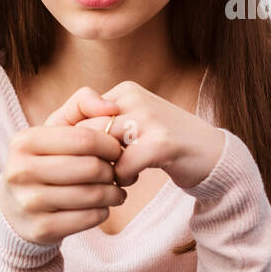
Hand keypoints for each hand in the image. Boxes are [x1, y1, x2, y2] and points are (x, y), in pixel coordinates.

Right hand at [0, 87, 127, 245]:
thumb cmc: (44, 162)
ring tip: (115, 189)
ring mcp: (29, 203)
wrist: (14, 210)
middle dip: (113, 170)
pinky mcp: (42, 229)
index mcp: (24, 142)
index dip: (110, 143)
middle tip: (118, 172)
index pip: (84, 138)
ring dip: (114, 192)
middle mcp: (21, 171)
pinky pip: (90, 218)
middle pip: (91, 167)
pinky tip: (101, 206)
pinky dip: (103, 211)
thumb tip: (111, 107)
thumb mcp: (54, 129)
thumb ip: (82, 105)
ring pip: (93, 195)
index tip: (116, 149)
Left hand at [74, 80, 225, 188]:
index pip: (76, 111)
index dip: (69, 140)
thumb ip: (98, 127)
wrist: (213, 155)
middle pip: (84, 132)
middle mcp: (134, 98)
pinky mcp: (161, 141)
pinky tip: (131, 180)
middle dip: (85, 158)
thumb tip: (57, 139)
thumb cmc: (161, 145)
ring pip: (100, 148)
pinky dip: (122, 179)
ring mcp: (149, 117)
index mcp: (123, 91)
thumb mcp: (129, 127)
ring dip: (103, 170)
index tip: (76, 158)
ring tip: (114, 176)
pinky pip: (121, 166)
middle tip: (97, 172)